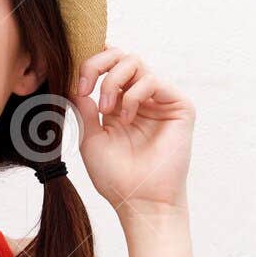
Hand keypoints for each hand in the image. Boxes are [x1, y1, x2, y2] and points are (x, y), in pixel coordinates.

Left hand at [70, 47, 196, 211]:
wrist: (140, 201)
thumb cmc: (115, 177)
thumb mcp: (89, 138)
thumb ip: (83, 109)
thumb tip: (77, 84)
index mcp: (119, 104)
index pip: (107, 66)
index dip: (90, 64)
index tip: (77, 85)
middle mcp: (141, 98)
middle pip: (121, 56)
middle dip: (98, 64)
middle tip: (85, 86)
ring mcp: (160, 100)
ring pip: (136, 62)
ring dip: (112, 81)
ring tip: (106, 110)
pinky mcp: (179, 106)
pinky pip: (153, 80)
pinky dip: (133, 94)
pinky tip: (126, 117)